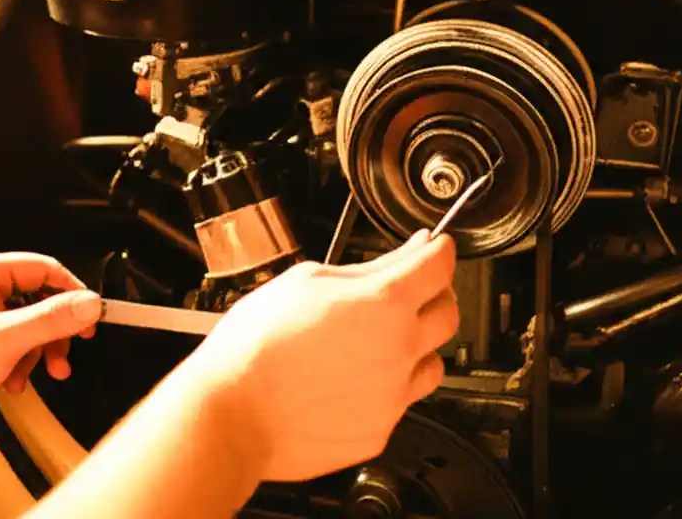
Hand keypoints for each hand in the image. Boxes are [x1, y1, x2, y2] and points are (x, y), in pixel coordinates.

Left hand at [0, 252, 102, 436]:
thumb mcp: (6, 338)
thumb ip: (52, 319)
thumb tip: (87, 304)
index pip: (44, 270)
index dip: (72, 293)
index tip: (89, 316)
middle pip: (36, 300)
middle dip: (54, 332)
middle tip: (65, 353)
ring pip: (23, 326)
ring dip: (36, 352)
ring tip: (39, 373)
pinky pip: (6, 344)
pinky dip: (16, 363)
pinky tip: (12, 381)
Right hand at [183, 230, 457, 481]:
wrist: (233, 413)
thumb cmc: (256, 346)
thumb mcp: (306, 281)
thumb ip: (366, 269)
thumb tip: (405, 254)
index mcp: (386, 303)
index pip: (440, 266)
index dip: (440, 250)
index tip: (435, 248)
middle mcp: (401, 349)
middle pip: (448, 314)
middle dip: (436, 295)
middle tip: (409, 291)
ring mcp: (394, 395)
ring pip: (431, 363)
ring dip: (416, 346)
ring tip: (375, 342)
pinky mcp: (380, 431)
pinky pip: (400, 402)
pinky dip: (386, 387)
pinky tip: (352, 380)